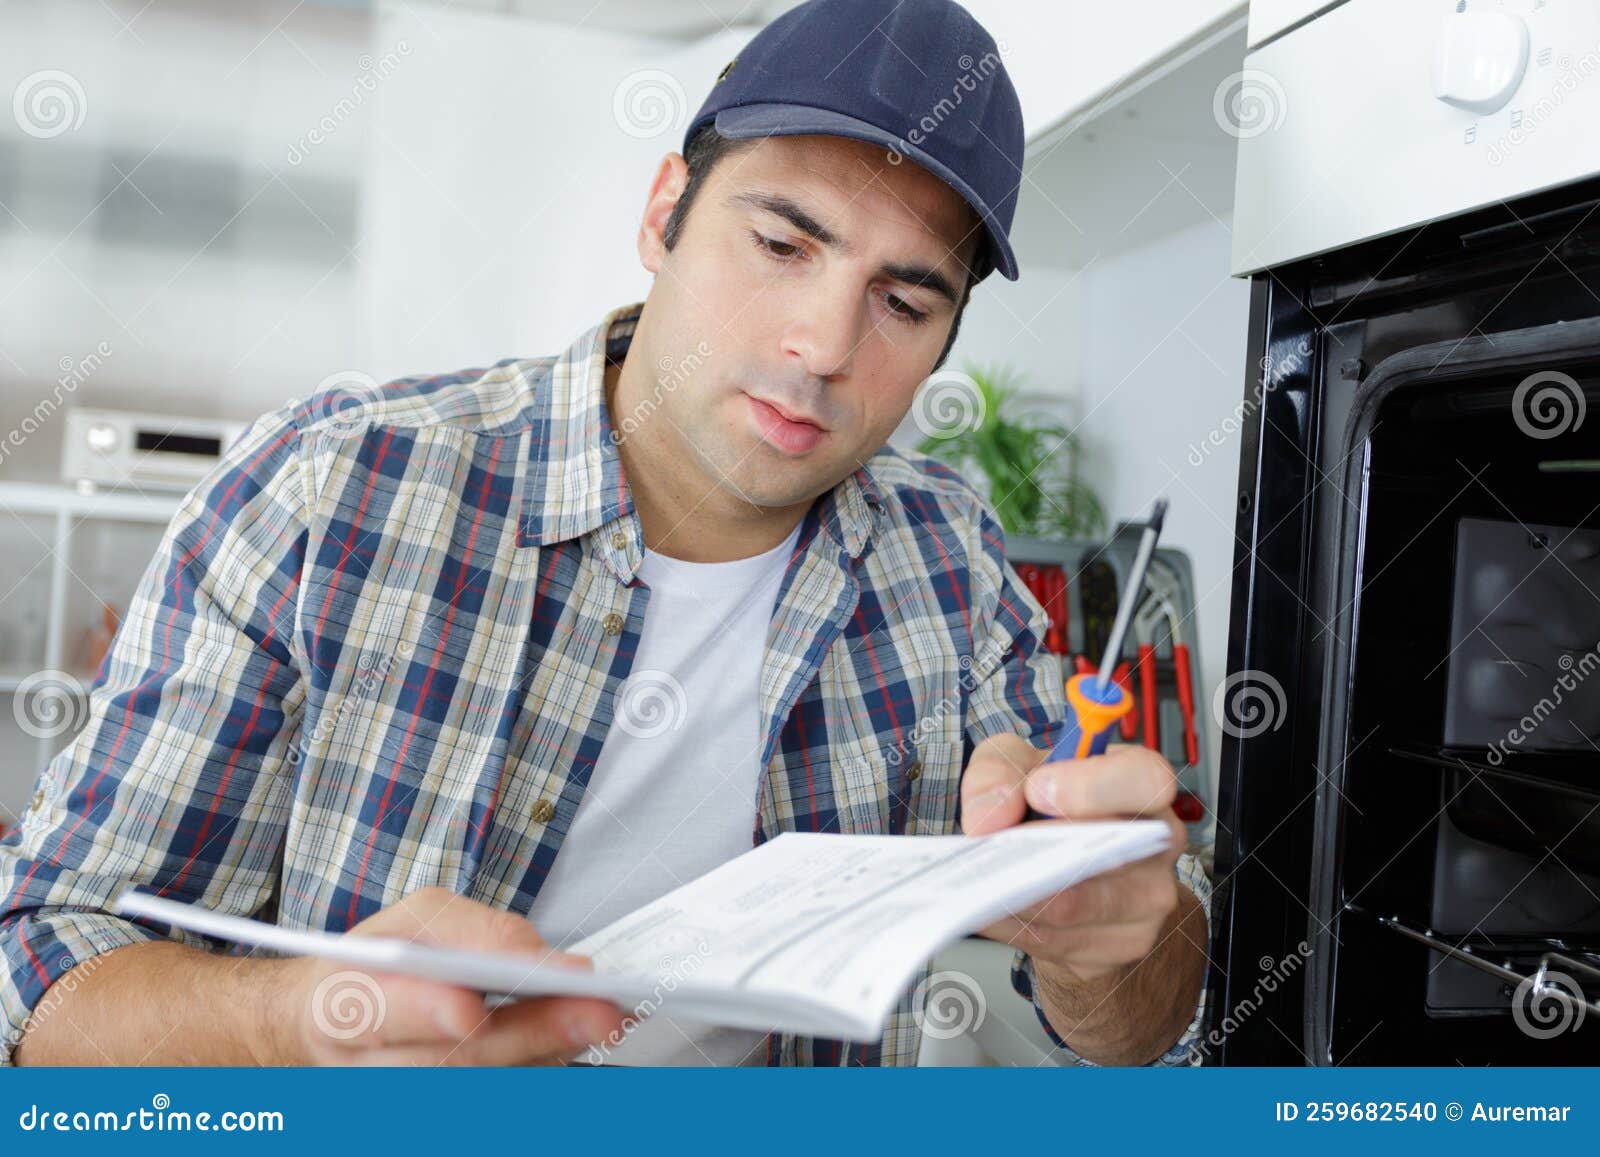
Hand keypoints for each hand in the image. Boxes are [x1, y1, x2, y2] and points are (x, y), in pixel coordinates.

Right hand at [270, 887, 625, 1065]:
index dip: (427, 1013)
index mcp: (342, 1003)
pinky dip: (544, 1063)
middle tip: (595, 1012)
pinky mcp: (442, 1110)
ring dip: (550, 1053)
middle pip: (454, 1060)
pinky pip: (502, 1091)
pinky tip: (580, 1039)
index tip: (470, 1010)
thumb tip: (534, 955)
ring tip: (603, 1021)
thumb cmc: (384, 961)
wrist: (338, 1021)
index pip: (381, 1013)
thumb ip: (469, 931)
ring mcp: (407, 1099)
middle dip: (530, 1034)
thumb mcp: (413, 918)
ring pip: (485, 1084)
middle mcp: (370, 1066)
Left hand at [960, 734, 1184, 983]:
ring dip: (1017, 894)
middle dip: (1041, 850)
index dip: (1092, 786)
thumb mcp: (1014, 766)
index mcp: (1141, 784)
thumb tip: (989, 816)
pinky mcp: (1122, 943)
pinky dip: (1012, 925)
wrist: (1067, 870)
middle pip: (1111, 852)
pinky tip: (986, 909)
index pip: (1145, 780)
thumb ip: (997, 773)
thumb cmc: (1047, 806)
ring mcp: (1146, 899)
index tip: (1037, 790)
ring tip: (976, 882)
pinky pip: (1058, 940)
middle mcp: (1154, 842)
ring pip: (1076, 905)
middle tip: (993, 847)